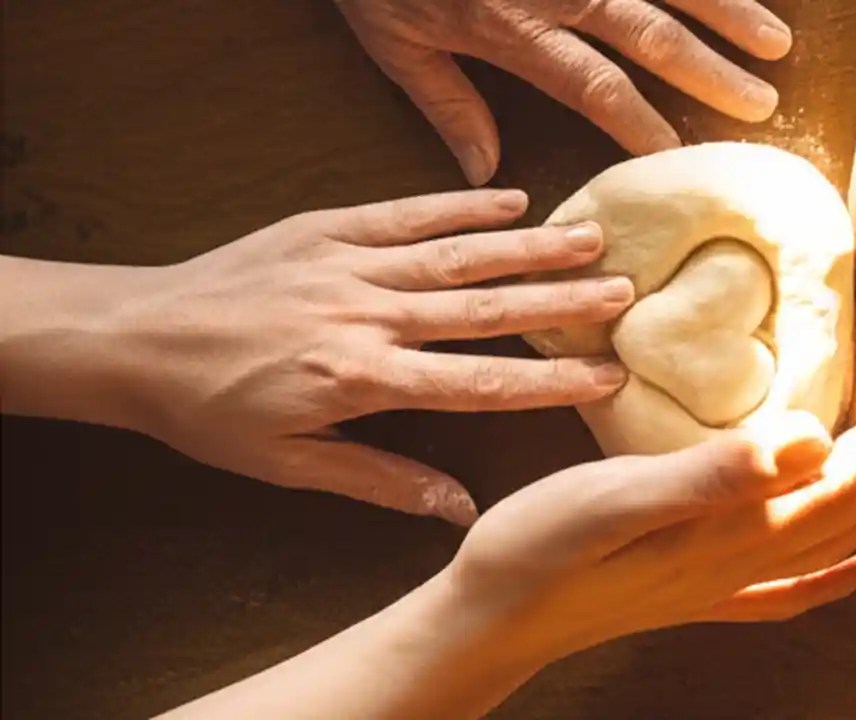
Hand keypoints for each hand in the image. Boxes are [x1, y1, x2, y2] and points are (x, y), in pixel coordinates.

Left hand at [0, 190, 634, 523]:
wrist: (138, 338)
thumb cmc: (212, 412)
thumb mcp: (290, 464)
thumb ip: (381, 480)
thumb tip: (459, 509)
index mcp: (363, 379)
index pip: (479, 382)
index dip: (549, 380)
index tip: (605, 375)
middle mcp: (368, 315)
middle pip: (484, 308)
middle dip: (560, 300)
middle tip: (624, 292)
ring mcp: (349, 264)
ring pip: (456, 255)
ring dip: (528, 246)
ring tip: (591, 237)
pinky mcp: (327, 226)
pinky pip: (406, 212)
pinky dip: (461, 205)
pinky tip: (511, 200)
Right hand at [161, 367, 855, 719]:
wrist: (493, 620)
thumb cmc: (541, 550)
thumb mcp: (618, 497)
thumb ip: (715, 473)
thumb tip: (813, 438)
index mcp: (737, 530)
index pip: (852, 475)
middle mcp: (748, 561)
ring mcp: (726, 582)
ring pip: (839, 535)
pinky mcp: (700, 591)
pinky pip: (798, 585)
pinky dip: (846, 572)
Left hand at [335, 0, 791, 184]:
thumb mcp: (393, 42)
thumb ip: (447, 106)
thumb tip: (487, 174)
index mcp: (515, 30)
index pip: (598, 87)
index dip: (644, 126)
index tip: (681, 158)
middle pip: (651, 32)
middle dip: (711, 71)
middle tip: (762, 105)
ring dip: (727, 8)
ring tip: (776, 41)